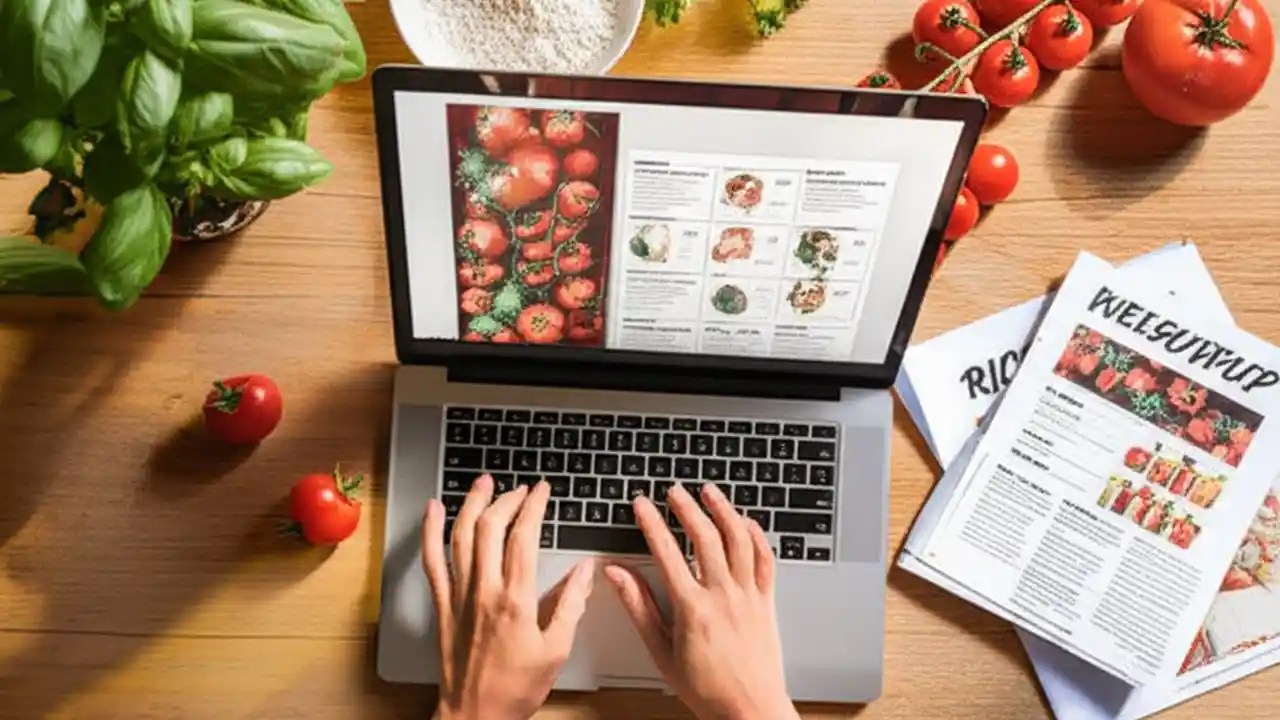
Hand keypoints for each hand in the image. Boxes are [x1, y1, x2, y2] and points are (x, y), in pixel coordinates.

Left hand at [422, 475, 594, 719]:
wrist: (475, 716)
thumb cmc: (515, 689)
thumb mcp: (556, 650)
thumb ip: (571, 605)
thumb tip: (586, 571)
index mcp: (516, 600)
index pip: (524, 538)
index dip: (533, 507)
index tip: (541, 491)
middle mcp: (484, 592)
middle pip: (491, 528)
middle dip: (506, 499)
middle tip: (519, 489)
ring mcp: (459, 596)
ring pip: (460, 536)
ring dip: (472, 504)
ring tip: (484, 483)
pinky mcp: (442, 605)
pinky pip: (431, 561)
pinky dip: (430, 531)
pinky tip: (432, 511)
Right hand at [604, 483, 799, 719]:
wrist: (750, 710)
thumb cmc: (706, 689)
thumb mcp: (661, 652)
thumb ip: (640, 609)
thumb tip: (618, 578)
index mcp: (692, 609)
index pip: (666, 553)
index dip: (651, 523)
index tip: (642, 505)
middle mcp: (723, 596)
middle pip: (705, 538)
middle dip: (687, 508)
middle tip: (674, 491)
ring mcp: (748, 596)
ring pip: (739, 540)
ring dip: (723, 511)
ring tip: (709, 492)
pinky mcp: (766, 602)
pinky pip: (765, 560)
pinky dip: (756, 536)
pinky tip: (746, 522)